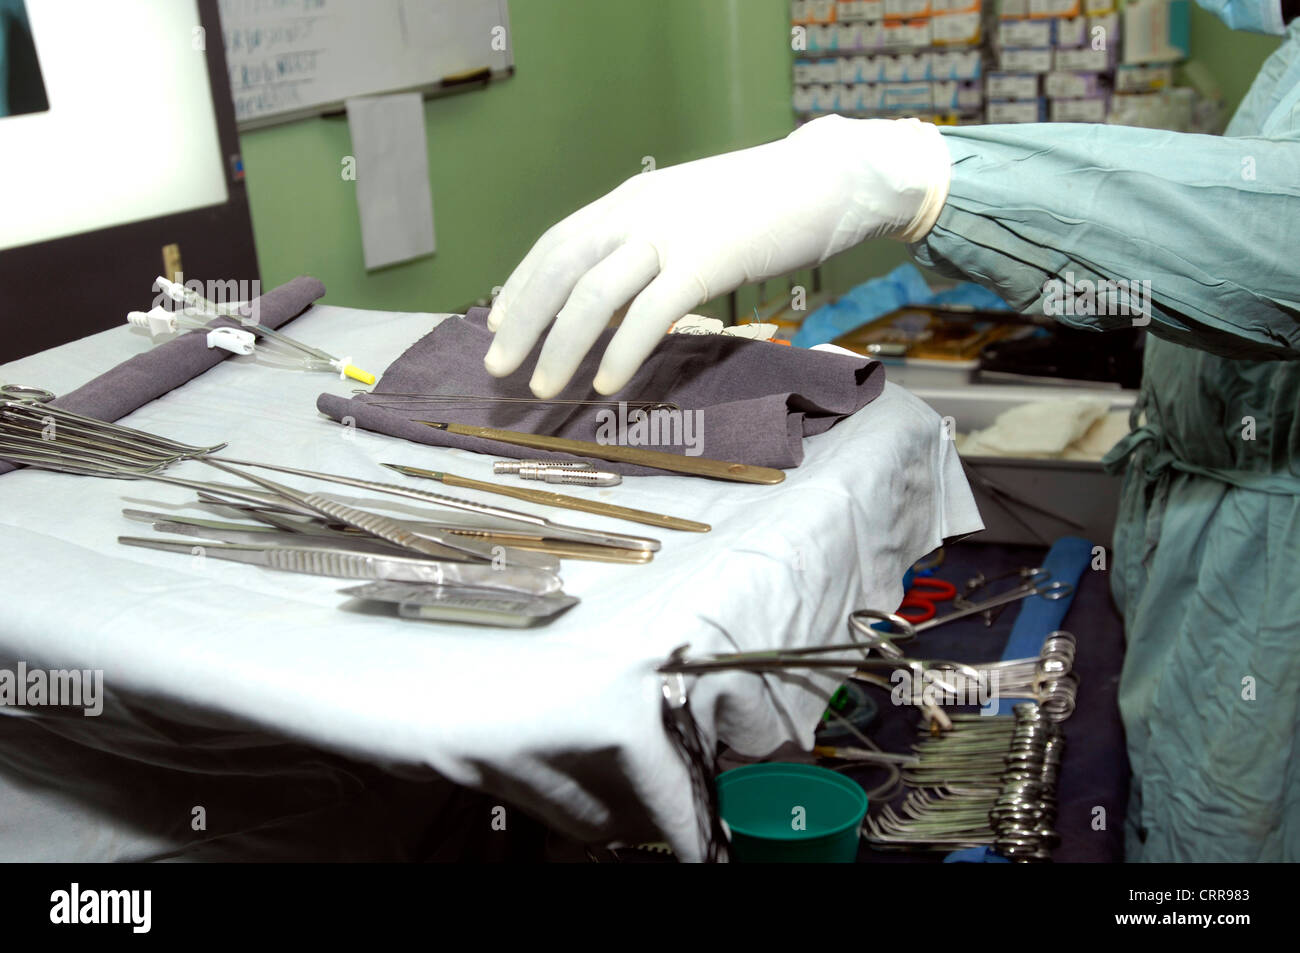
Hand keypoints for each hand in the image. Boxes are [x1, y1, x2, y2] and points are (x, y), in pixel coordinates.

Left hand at [484, 115, 951, 396]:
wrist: (827, 179)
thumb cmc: (762, 203)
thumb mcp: (689, 212)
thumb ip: (648, 243)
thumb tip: (615, 295)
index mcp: (631, 200)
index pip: (556, 242)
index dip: (522, 287)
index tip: (498, 326)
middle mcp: (639, 212)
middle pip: (560, 268)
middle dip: (524, 320)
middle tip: (498, 367)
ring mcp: (671, 235)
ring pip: (595, 294)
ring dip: (562, 345)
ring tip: (544, 386)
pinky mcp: (707, 261)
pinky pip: (651, 313)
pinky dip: (622, 351)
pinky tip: (607, 383)